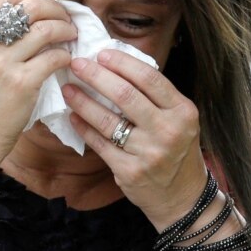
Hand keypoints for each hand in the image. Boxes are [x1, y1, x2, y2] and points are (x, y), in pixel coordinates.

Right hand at [0, 0, 75, 169]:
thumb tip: (23, 15)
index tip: (43, 5)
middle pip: (30, 7)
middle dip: (55, 9)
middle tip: (66, 20)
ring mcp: (2, 63)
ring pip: (46, 29)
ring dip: (65, 30)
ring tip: (71, 37)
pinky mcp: (21, 83)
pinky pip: (54, 58)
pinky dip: (65, 57)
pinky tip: (67, 61)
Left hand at [64, 50, 208, 228]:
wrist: (182, 197)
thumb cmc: (177, 149)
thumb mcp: (179, 119)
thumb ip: (156, 96)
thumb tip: (118, 65)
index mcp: (182, 111)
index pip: (149, 78)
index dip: (122, 63)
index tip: (101, 53)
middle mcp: (168, 130)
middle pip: (125, 95)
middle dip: (96, 76)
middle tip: (77, 64)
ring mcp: (149, 153)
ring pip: (107, 120)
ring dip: (83, 101)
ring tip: (68, 88)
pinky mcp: (130, 172)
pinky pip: (100, 144)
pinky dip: (84, 127)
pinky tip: (73, 116)